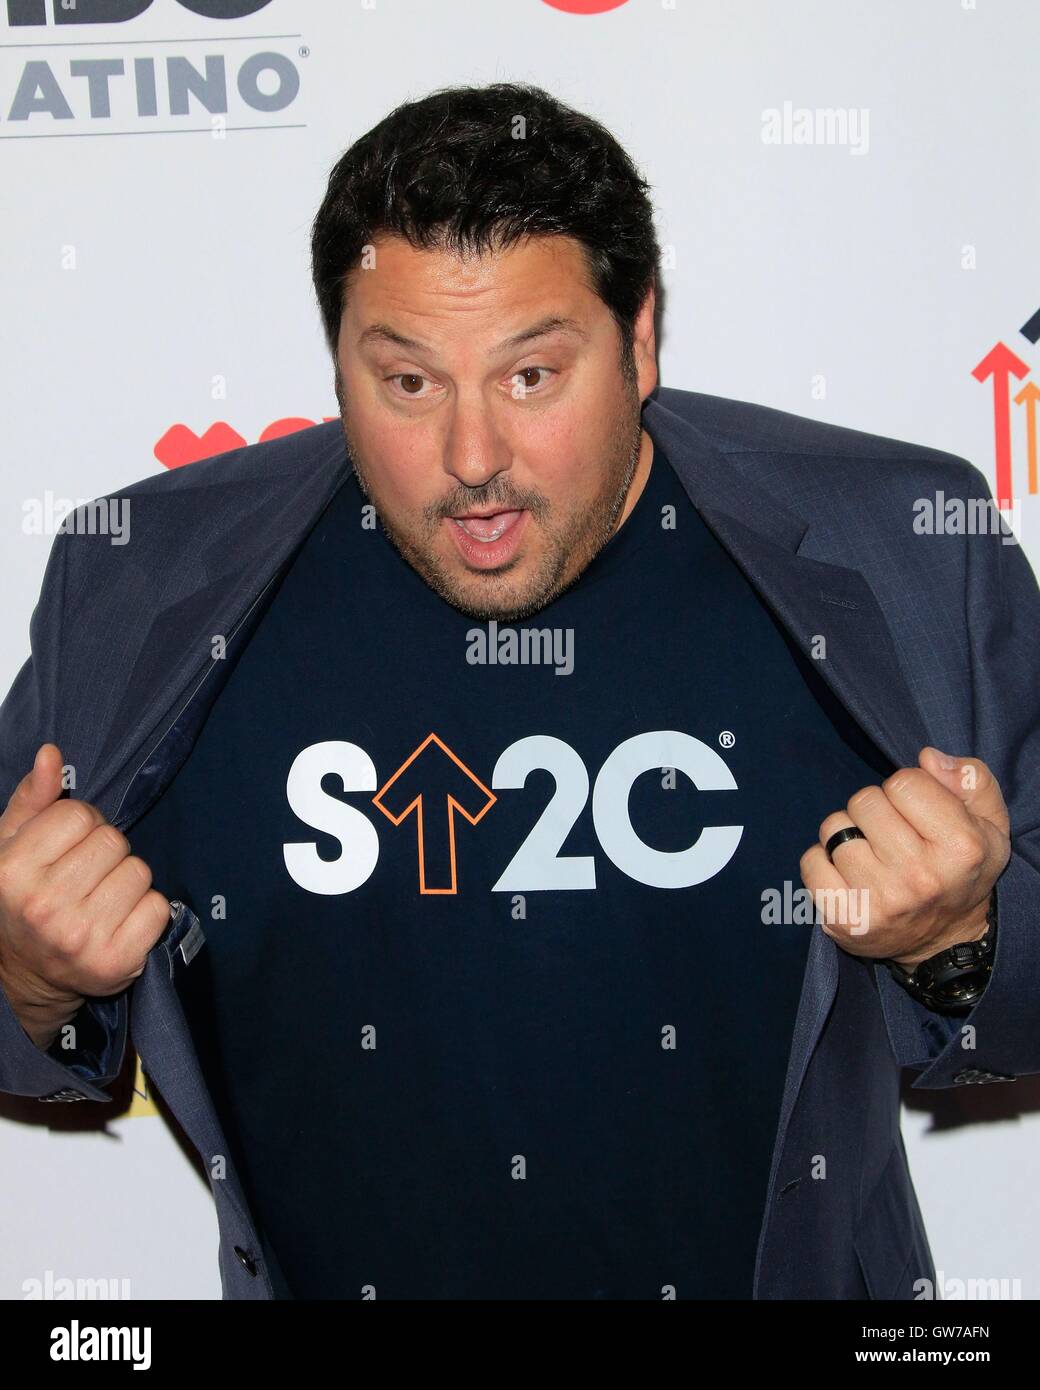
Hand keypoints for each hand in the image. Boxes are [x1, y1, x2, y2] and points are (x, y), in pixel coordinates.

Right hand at [0, 743, 170, 1050]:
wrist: (27, 976)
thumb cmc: (21, 899)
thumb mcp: (12, 847)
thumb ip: (33, 799)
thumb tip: (51, 753)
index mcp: (13, 873)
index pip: (79, 815)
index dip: (81, 825)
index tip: (69, 846)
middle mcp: (44, 907)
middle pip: (113, 841)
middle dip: (105, 851)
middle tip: (86, 875)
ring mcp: (80, 938)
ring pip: (139, 872)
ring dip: (127, 880)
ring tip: (101, 899)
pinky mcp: (115, 962)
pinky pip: (158, 907)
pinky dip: (146, 910)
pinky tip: (119, 921)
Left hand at [799, 746, 1010, 968]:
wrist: (945, 941)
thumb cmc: (961, 869)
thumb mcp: (989, 822)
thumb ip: (971, 779)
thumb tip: (926, 758)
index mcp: (961, 848)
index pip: (904, 782)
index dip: (907, 790)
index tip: (916, 813)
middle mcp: (921, 876)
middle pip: (864, 800)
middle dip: (874, 809)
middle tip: (892, 835)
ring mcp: (881, 901)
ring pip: (833, 827)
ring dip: (847, 834)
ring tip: (872, 854)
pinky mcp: (846, 919)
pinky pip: (810, 861)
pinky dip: (822, 861)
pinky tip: (848, 874)